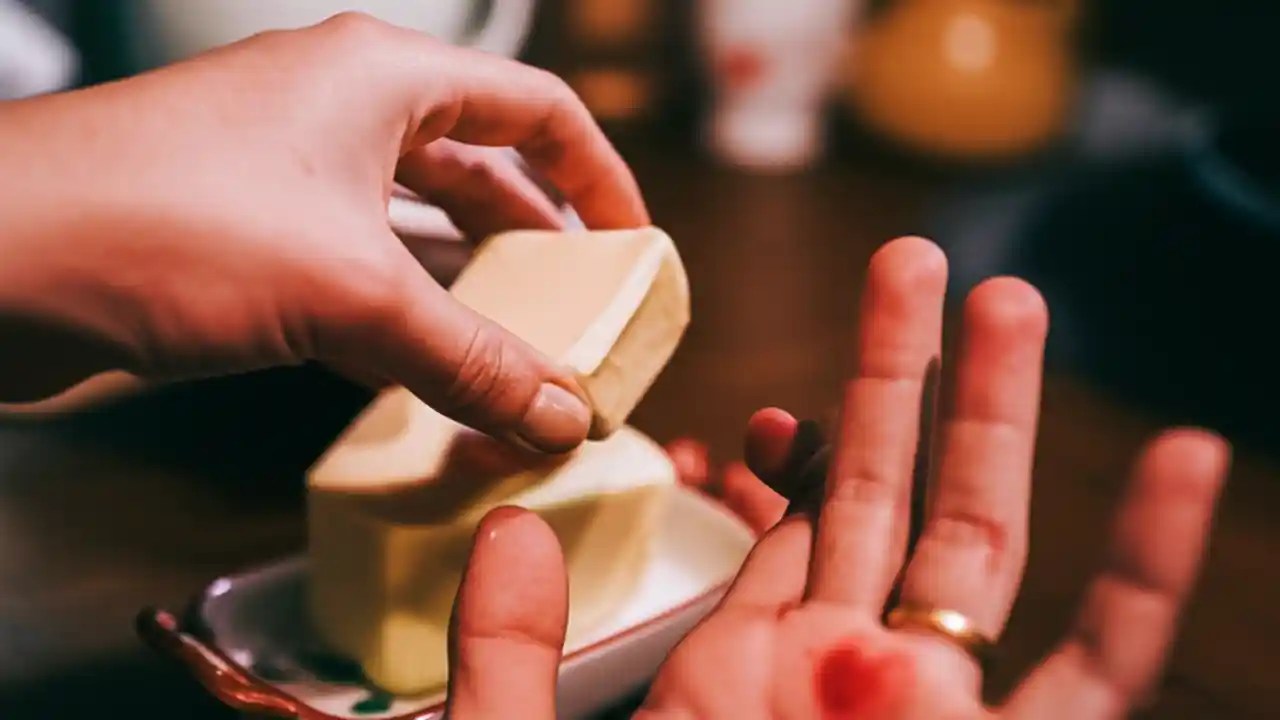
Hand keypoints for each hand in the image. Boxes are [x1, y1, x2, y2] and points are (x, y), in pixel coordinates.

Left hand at [0, 13, 646, 451]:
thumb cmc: (161, 224)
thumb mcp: (351, 293)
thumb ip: (471, 358)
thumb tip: (561, 416)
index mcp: (384, 78)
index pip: (537, 111)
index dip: (601, 179)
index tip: (635, 248)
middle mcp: (343, 112)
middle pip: (482, 171)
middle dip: (540, 248)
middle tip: (586, 319)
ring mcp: (292, 173)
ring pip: (419, 229)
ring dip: (474, 294)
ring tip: (528, 356)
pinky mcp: (250, 235)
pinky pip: (361, 272)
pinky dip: (408, 321)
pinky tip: (436, 372)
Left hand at [438, 236, 1229, 718]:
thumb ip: (510, 657)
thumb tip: (508, 528)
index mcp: (745, 673)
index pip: (784, 526)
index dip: (797, 444)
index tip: (801, 375)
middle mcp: (847, 678)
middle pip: (885, 495)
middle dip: (906, 378)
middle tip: (916, 264)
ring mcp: (929, 713)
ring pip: (983, 545)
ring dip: (1003, 426)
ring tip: (1016, 304)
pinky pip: (1097, 672)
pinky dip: (1143, 571)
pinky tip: (1175, 462)